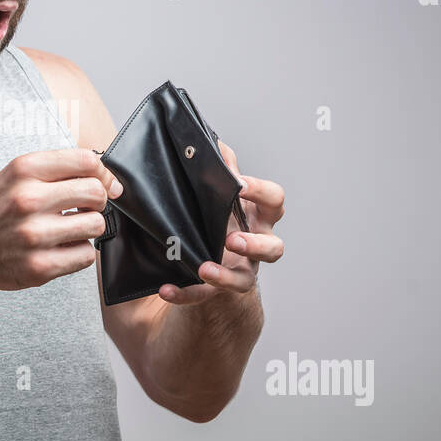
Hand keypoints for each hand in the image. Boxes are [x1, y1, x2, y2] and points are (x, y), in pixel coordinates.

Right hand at [0, 147, 123, 291]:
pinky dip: (79, 252)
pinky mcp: (39, 266)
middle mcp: (28, 199)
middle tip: (84, 208)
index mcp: (23, 170)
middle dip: (98, 201)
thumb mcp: (13, 175)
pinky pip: (86, 255)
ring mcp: (34, 235)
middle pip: (96, 193)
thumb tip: (108, 180)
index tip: (106, 184)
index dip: (103, 173)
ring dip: (88, 228)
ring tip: (68, 229)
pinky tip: (60, 248)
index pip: (86, 161)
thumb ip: (55, 170)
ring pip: (96, 225)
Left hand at [158, 138, 284, 305]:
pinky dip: (186, 293)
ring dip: (226, 276)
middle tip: (231, 238)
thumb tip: (213, 144)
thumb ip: (220, 168)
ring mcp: (241, 269)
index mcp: (258, 214)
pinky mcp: (218, 288)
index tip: (239, 185)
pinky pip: (204, 296)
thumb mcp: (216, 189)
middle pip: (274, 248)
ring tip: (204, 269)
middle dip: (254, 245)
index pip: (274, 201)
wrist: (204, 245)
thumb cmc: (215, 211)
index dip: (261, 192)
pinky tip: (167, 289)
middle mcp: (257, 244)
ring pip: (246, 280)